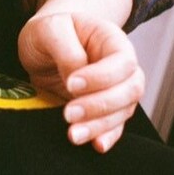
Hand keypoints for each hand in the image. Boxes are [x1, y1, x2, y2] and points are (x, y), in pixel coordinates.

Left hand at [17, 12, 144, 152]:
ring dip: (99, 126)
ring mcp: (114, 90)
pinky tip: (96, 145)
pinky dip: (107, 137)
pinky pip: (114, 126)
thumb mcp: (50, 29)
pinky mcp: (102, 110)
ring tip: (73, 134)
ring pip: (123, 111)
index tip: (71, 84)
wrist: (43, 46)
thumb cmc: (49, 32)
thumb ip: (65, 49)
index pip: (122, 62)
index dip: (101, 77)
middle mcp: (120, 67)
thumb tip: (76, 79)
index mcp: (111, 40)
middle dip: (100, 105)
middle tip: (68, 113)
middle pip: (130, 90)